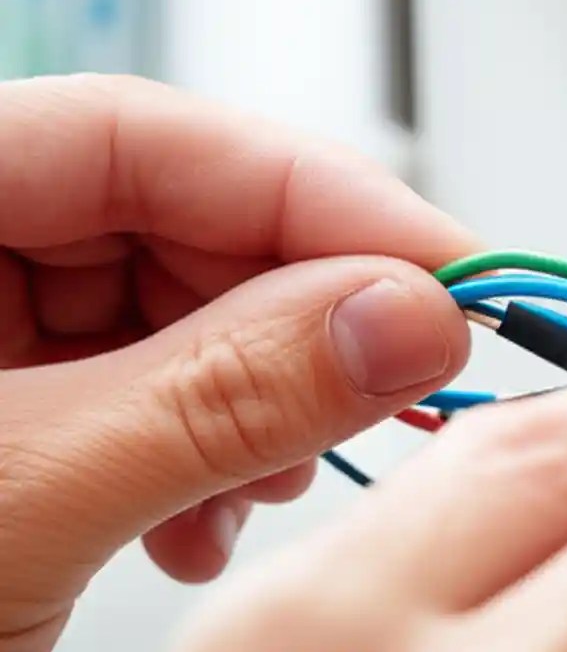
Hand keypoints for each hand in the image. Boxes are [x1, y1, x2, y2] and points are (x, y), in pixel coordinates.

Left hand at [0, 74, 479, 650]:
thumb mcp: (17, 503)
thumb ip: (221, 395)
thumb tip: (405, 316)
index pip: (135, 137)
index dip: (309, 191)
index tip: (439, 267)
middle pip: (168, 218)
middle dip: (299, 310)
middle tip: (402, 374)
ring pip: (175, 306)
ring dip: (260, 392)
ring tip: (283, 476)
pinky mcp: (12, 405)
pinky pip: (151, 381)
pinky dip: (214, 445)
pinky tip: (210, 514)